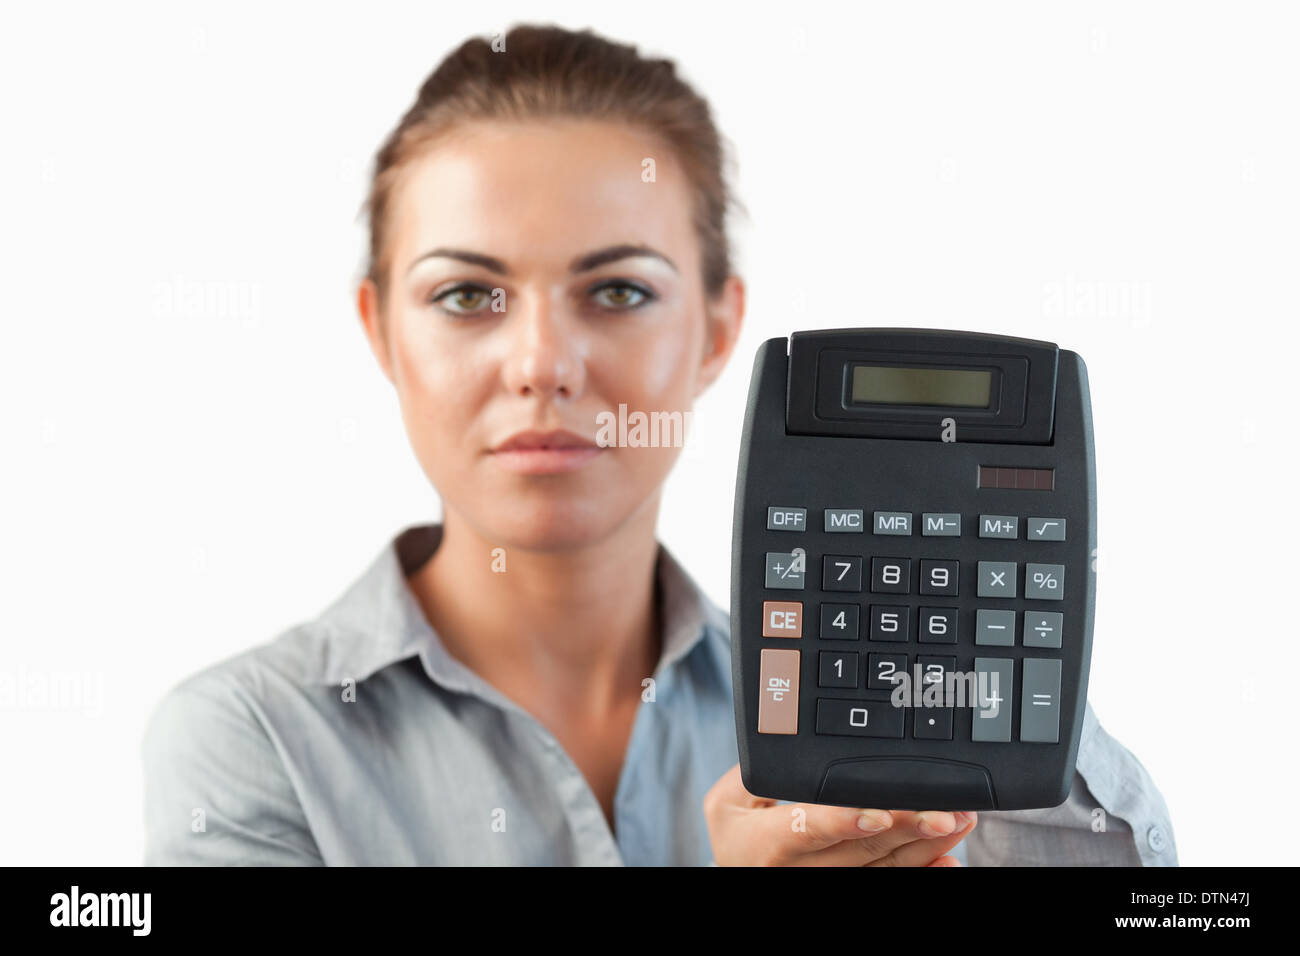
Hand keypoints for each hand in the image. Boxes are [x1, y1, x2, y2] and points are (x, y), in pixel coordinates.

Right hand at [704, 764, 976, 865]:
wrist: (739, 871)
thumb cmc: (735, 830)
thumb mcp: (726, 799)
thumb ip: (760, 770)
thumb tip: (793, 736)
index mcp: (767, 843)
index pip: (808, 827)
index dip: (846, 819)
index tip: (880, 812)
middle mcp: (800, 870)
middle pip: (861, 848)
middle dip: (907, 826)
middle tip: (947, 811)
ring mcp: (827, 882)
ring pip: (883, 866)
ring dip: (925, 844)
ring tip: (959, 819)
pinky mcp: (846, 885)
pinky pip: (889, 881)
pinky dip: (922, 870)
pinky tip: (948, 858)